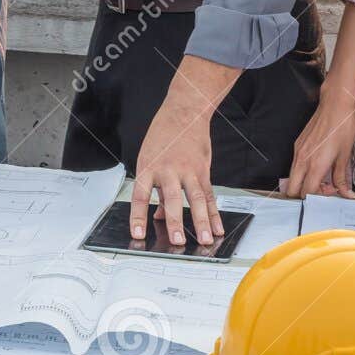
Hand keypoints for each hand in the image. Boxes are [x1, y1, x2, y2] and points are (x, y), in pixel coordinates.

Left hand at [130, 98, 222, 247]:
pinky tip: (218, 228)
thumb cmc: (163, 136)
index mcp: (148, 167)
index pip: (140, 195)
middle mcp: (168, 169)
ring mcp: (188, 170)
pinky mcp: (203, 171)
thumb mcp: (149, 158)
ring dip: (201, 222)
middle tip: (178, 241)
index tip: (137, 234)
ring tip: (206, 240)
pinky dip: (214, 213)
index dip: (138, 216)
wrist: (184, 112)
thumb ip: (154, 190)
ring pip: (196, 199)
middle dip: (175, 222)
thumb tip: (156, 217)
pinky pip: (209, 195)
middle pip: (171, 199)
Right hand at [285, 86, 354, 197]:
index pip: (307, 192)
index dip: (318, 198)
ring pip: (292, 177)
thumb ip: (342, 179)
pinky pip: (295, 165)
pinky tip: (318, 165)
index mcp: (315, 164)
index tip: (330, 192)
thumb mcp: (345, 156)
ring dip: (303, 182)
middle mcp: (303, 159)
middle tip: (322, 189)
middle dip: (304, 195)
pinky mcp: (298, 144)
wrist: (335, 105)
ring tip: (322, 177)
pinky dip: (303, 171)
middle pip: (291, 189)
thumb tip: (347, 194)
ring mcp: (298, 151)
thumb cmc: (342, 127)